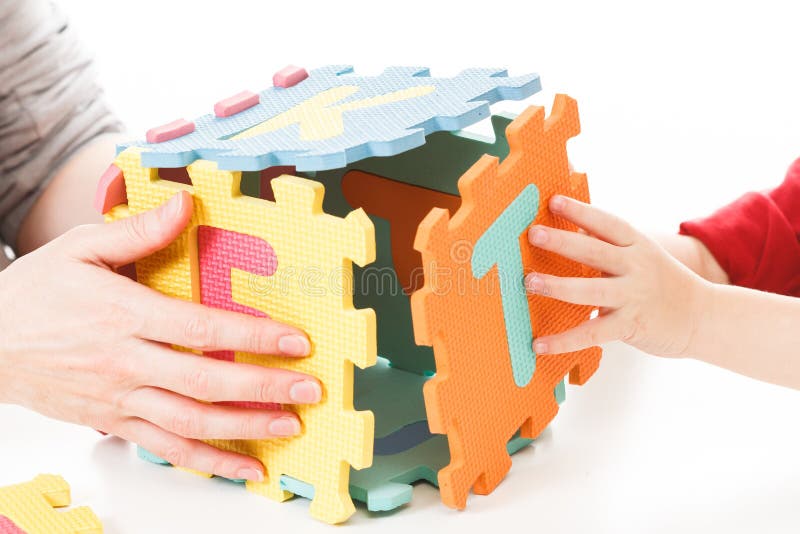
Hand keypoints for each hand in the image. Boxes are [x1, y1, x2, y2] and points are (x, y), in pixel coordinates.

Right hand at [0, 191, 320, 481]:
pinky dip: (206, 461)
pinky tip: (242, 467)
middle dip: (263, 388)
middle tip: (309, 389)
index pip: (201, 328)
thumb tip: (184, 204)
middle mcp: (126, 363)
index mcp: (124, 315)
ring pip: (191, 423)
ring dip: (244, 429)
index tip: (295, 340)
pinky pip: (165, 448)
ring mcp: (120, 398)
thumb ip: (138, 232)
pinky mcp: (114, 422)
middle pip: (204, 382)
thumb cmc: (36, 293)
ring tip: (289, 427)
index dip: (252, 336)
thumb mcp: (80, 249)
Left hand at [524, 195, 711, 357]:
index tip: (553, 200)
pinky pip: (591, 333)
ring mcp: (634, 296)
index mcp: (637, 244)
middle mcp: (636, 266)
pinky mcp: (631, 325)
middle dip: (563, 241)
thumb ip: (608, 247)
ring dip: (558, 286)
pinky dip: (564, 341)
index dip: (581, 211)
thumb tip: (567, 234)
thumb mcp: (641, 256)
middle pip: (595, 251)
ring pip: (590, 290)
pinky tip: (539, 344)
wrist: (703, 317)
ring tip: (530, 282)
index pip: (607, 223)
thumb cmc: (661, 283)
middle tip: (534, 234)